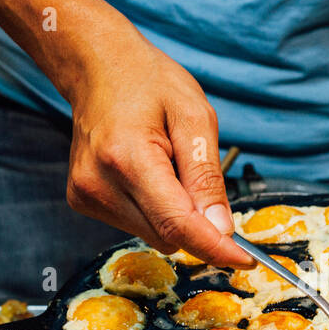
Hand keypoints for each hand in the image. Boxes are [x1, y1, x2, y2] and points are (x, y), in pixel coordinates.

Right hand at [61, 18, 252, 266]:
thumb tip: (222, 230)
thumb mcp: (194, 117)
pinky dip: (154, 210)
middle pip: (167, 236)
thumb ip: (207, 177)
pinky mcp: (82, 201)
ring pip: (153, 236)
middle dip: (197, 223)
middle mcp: (98, 184)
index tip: (246, 262)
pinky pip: (137, 226)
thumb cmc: (148, 83)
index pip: (177, 225)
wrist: (98, 67)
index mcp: (127, 158)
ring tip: (164, 166)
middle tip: (197, 177)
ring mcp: (85, 195)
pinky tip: (146, 174)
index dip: (216, 249)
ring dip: (173, 214)